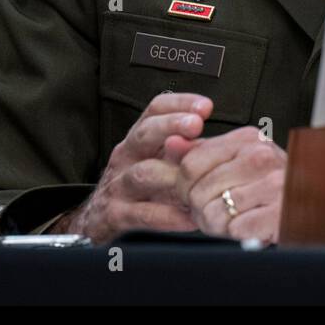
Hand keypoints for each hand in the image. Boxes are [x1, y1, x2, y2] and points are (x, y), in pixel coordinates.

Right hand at [52, 93, 211, 241]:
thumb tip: (228, 142)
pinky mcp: (116, 215)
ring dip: (171, 173)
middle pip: (145, 133)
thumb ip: (187, 152)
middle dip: (171, 125)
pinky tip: (190, 218)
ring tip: (196, 175)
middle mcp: (126, 157)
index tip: (205, 106)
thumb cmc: (139, 189)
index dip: (179, 104)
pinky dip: (169, 217)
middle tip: (196, 124)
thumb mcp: (158, 163)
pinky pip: (143, 214)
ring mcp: (119, 186)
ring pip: (142, 173)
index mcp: (139, 140)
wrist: (95, 221)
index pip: (154, 110)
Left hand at [176, 125, 286, 243]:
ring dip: (217, 224)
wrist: (311, 205)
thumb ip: (199, 152)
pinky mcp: (280, 213)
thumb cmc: (268, 184)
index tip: (191, 194)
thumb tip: (170, 143)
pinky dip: (236, 233)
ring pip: (216, 212)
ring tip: (230, 220)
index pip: (191, 163)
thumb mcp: (234, 160)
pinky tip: (246, 228)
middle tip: (212, 212)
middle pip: (199, 190)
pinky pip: (236, 229)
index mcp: (247, 140)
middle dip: (200, 208)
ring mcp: (274, 184)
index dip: (183, 186)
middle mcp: (261, 157)